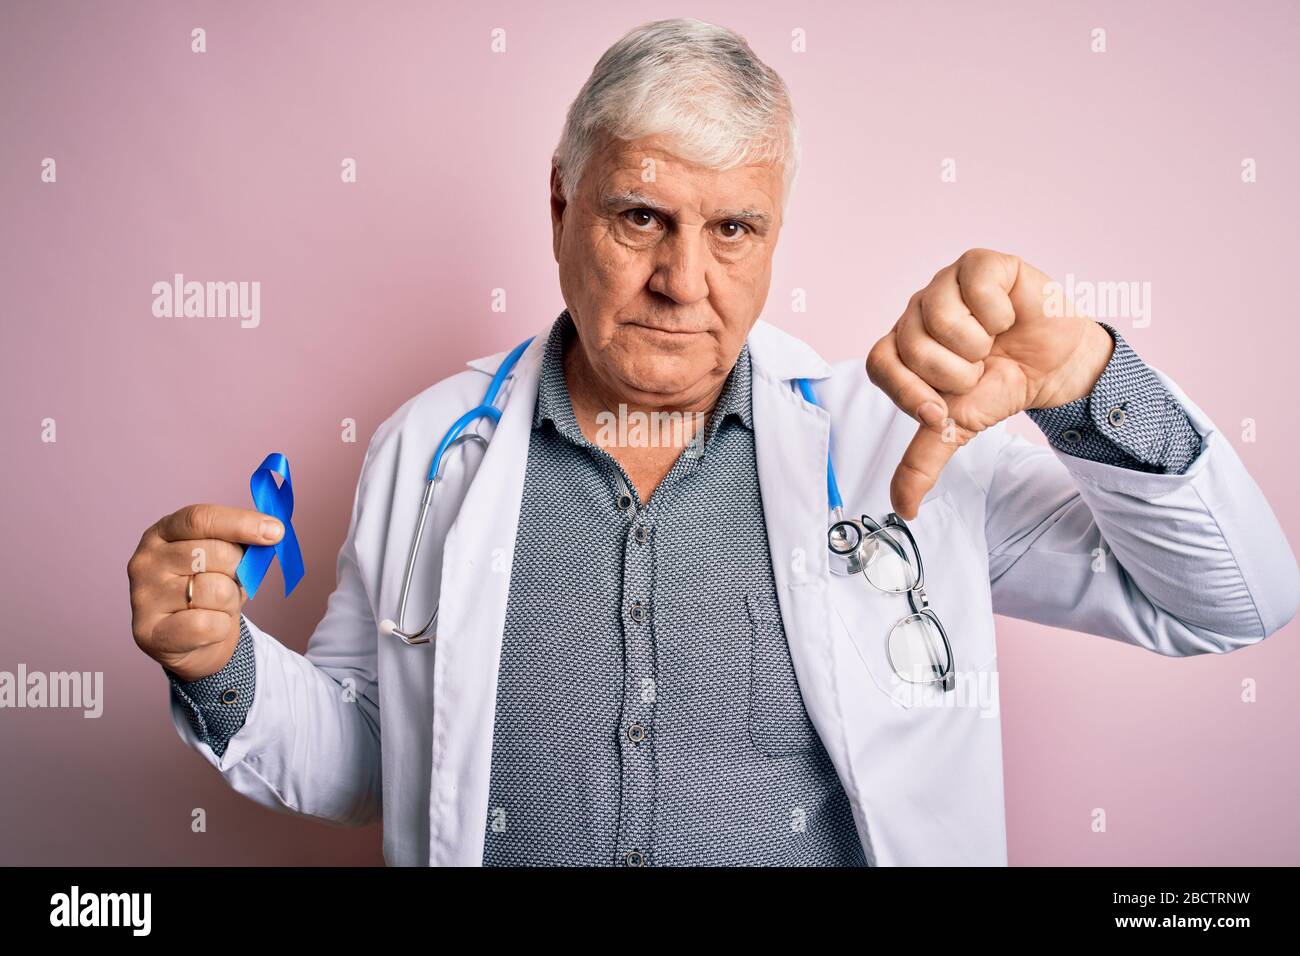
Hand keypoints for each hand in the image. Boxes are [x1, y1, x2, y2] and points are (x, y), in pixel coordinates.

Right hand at [127, 504, 282, 681]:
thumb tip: (272, 530)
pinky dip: (221, 627)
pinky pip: (206, 625)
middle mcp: (145, 560)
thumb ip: (242, 541)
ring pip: (215, 590)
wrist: (194, 643)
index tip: (276, 531)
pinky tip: (210, 628)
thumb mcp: (226, 559)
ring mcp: (142, 596)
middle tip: (235, 582)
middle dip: (239, 570)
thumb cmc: (212, 591)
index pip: (200, 518)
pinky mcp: (148, 633)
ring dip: (230, 601)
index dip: (241, 522)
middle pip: (214, 552)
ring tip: (218, 606)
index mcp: (161, 532)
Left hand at [866, 248, 1113, 517]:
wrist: (1056, 368)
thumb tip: (903, 507)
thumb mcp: (959, 429)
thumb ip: (923, 462)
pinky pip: (975, 286)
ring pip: (940, 315)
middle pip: (912, 344)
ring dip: (978, 344)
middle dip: (955, 373)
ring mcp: (946, 284)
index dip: (909, 391)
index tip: (942, 409)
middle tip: (978, 371)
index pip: (879, 363)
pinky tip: (1008, 318)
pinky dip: (999, 313)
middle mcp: (916, 312)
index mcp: (902, 347)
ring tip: (993, 344)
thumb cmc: (1000, 386)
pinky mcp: (980, 263)